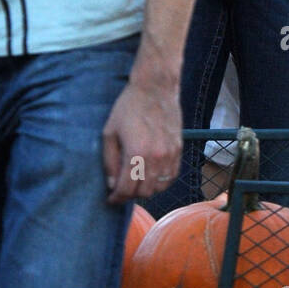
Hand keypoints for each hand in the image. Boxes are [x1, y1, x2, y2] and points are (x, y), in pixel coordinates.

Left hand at [102, 80, 181, 203]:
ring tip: (136, 182)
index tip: (111, 199)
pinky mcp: (178, 150)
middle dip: (130, 194)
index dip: (117, 198)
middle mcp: (156, 157)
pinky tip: (151, 175)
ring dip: (146, 189)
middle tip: (121, 189)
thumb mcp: (109, 133)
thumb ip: (109, 161)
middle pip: (143, 192)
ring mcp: (170, 154)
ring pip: (159, 187)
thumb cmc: (128, 108)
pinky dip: (160, 182)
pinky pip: (171, 177)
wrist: (155, 88)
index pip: (127, 188)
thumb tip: (112, 184)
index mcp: (136, 152)